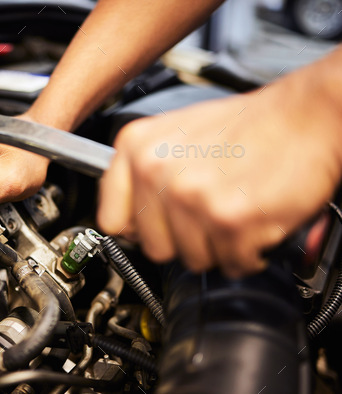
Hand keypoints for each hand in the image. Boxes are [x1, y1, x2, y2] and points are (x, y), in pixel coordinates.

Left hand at [97, 83, 341, 277]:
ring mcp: (191, 196)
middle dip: (184, 241)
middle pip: (153, 248)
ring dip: (218, 246)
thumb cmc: (247, 124)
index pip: (111, 220)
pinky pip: (231, 264)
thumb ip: (143, 174)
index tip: (153, 229)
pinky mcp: (229, 219)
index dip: (138, 230)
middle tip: (207, 216)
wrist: (306, 115)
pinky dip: (248, 252)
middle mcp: (157, 171)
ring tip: (234, 211)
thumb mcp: (175, 133)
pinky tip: (254, 221)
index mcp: (136, 147)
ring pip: (192, 260)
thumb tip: (126, 217)